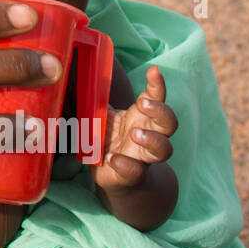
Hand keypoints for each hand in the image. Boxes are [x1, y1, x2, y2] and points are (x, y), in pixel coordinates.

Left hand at [92, 66, 176, 192]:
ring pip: (164, 149)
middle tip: (143, 104)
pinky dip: (125, 164)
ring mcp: (142, 156)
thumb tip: (78, 74)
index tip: (154, 71)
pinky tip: (111, 158)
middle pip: (170, 123)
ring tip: (135, 133)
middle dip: (161, 111)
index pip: (156, 98)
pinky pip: (135, 171)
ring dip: (152, 139)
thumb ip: (95, 100)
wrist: (112, 176)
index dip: (158, 84)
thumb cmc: (108, 139)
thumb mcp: (101, 116)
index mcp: (140, 117)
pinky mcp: (131, 175)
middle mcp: (148, 135)